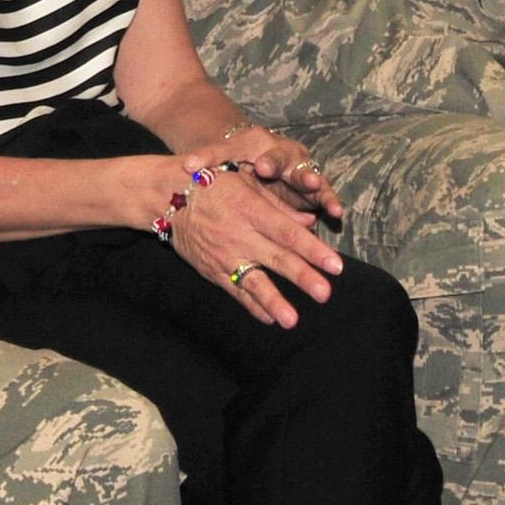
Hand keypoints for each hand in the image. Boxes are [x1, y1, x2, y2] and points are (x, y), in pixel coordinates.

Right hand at [165, 161, 345, 329]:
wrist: (168, 196)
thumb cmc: (214, 184)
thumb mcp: (247, 183)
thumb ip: (279, 206)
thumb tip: (310, 222)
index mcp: (251, 210)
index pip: (288, 234)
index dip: (313, 249)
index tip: (335, 265)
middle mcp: (239, 234)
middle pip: (276, 259)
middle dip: (302, 277)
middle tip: (325, 293)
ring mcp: (224, 255)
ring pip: (253, 281)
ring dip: (274, 302)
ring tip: (292, 320)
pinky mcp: (212, 270)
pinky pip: (234, 290)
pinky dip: (252, 305)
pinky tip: (269, 318)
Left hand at [202, 125, 343, 224]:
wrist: (251, 155)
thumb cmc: (233, 156)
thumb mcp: (221, 155)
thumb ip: (208, 159)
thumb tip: (186, 166)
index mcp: (259, 143)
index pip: (261, 150)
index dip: (265, 161)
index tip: (263, 168)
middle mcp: (283, 152)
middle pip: (290, 162)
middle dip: (299, 173)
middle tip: (306, 181)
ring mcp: (298, 168)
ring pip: (310, 177)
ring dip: (317, 187)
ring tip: (326, 199)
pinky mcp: (311, 187)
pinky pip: (323, 193)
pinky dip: (329, 201)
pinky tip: (337, 213)